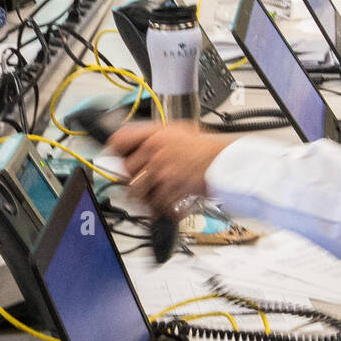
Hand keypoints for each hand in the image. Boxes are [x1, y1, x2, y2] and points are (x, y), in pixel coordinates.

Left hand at [107, 122, 236, 213]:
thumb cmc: (208, 149)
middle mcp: (155, 151)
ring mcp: (162, 171)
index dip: (114, 148)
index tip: (114, 155)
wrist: (226, 163)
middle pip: (126, 169)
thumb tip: (139, 145)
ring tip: (153, 195)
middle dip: (133, 178)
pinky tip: (166, 204)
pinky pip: (154, 203)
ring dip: (143, 196)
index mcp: (156, 134)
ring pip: (136, 190)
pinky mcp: (170, 189)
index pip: (120, 139)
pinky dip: (159, 208)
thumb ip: (157, 137)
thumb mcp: (181, 132)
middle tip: (142, 180)